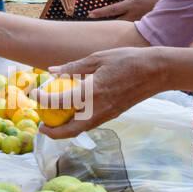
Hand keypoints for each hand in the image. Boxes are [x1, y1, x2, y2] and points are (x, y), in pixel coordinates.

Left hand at [36, 46, 166, 139]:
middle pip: (71, 130)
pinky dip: (79, 122)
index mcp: (93, 91)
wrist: (157, 71)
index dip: (44, 100)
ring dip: (66, 130)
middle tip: (41, 127)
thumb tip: (51, 71)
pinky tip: (73, 113)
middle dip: (54, 133)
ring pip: (83, 129)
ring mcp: (109, 114)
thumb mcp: (97, 58)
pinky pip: (93, 123)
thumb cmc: (127, 60)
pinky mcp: (115, 114)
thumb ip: (73, 67)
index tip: (35, 96)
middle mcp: (100, 108)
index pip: (61, 101)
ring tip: (54, 121)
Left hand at [87, 0, 169, 20]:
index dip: (100, 11)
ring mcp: (141, 20)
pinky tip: (127, 22)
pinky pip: (135, 24)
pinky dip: (128, 23)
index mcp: (132, 4)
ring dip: (117, 23)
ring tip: (110, 22)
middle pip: (116, 21)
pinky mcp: (148, 23)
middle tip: (95, 21)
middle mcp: (134, 14)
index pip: (113, 9)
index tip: (90, 14)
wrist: (179, 6)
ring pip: (125, 24)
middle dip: (106, 21)